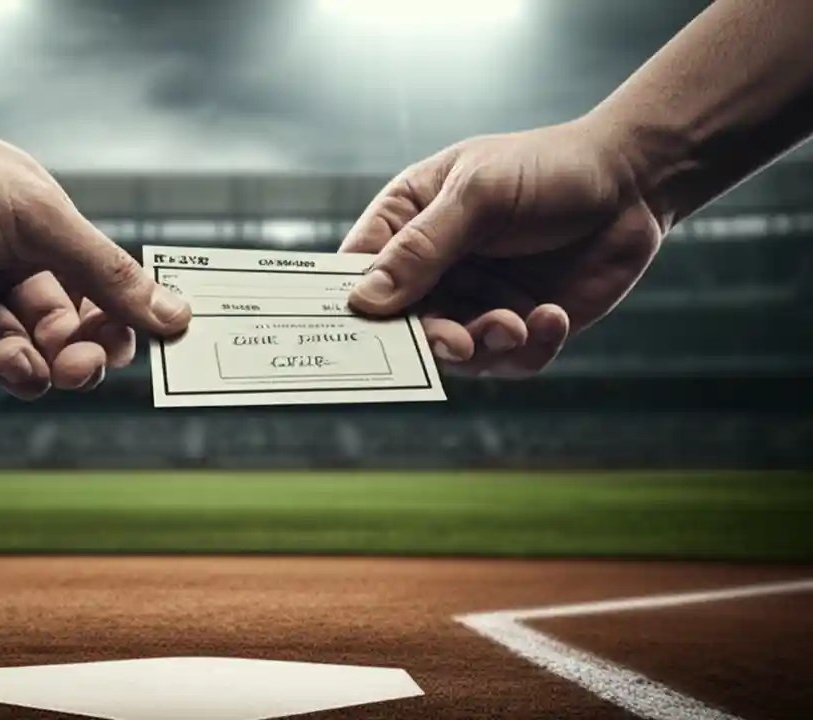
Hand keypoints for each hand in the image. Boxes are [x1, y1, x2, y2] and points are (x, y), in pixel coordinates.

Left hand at [0, 114, 190, 397]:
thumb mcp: (34, 219)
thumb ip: (105, 272)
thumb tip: (178, 316)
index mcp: (43, 238)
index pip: (100, 302)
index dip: (110, 333)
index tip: (108, 353)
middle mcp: (5, 271)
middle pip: (58, 340)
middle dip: (66, 357)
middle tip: (64, 367)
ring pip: (8, 360)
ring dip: (11, 361)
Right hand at [340, 118, 662, 377]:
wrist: (634, 183)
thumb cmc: (548, 169)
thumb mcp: (479, 195)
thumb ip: (424, 246)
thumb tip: (365, 299)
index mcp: (407, 222)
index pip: (359, 271)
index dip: (352, 303)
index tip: (357, 330)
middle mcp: (434, 268)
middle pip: (402, 323)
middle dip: (429, 337)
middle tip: (457, 342)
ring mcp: (475, 299)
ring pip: (454, 352)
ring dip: (483, 345)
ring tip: (516, 323)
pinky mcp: (520, 325)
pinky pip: (508, 361)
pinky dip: (530, 348)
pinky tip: (553, 318)